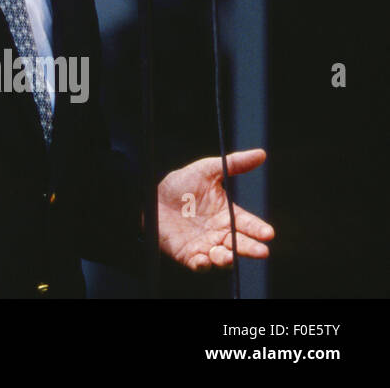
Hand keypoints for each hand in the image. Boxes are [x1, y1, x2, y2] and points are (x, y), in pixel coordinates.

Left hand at [156, 148, 274, 269]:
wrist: (150, 197)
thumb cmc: (181, 184)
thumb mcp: (206, 170)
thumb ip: (233, 164)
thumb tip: (261, 154)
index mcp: (227, 215)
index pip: (247, 224)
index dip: (258, 229)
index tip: (268, 233)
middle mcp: (219, 233)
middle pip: (239, 244)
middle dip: (250, 248)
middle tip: (261, 251)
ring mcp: (205, 245)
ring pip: (222, 258)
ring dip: (227, 259)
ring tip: (228, 255)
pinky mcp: (187, 254)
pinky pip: (198, 264)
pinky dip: (203, 265)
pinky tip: (204, 260)